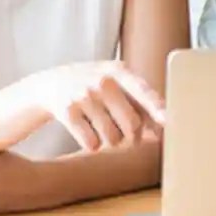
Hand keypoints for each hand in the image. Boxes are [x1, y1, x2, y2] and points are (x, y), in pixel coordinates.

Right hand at [26, 61, 165, 151]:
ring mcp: (83, 95)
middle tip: (127, 134)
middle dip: (133, 136)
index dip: (157, 108)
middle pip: (132, 124)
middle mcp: (102, 80)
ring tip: (102, 128)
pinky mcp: (67, 111)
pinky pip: (91, 143)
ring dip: (111, 141)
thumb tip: (161, 129)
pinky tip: (86, 132)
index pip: (143, 91)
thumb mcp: (114, 84)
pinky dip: (92, 144)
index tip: (168, 121)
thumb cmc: (91, 87)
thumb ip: (138, 102)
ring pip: (113, 137)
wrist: (47, 85)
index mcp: (119, 70)